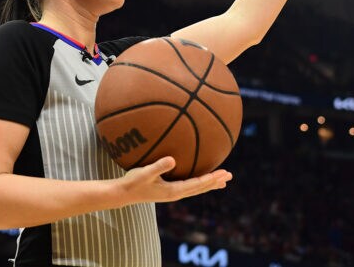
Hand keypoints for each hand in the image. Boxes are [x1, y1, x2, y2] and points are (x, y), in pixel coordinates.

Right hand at [116, 156, 232, 203]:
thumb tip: (172, 159)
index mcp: (174, 191)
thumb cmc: (132, 182)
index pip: (198, 184)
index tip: (224, 173)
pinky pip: (189, 187)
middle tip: (230, 175)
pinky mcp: (168, 191)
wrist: (123, 194)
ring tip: (221, 181)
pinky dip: (199, 183)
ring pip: (196, 189)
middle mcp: (176, 194)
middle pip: (201, 188)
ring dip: (209, 184)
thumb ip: (158, 166)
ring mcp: (172, 193)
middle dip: (215, 182)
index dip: (211, 178)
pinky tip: (199, 179)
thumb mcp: (144, 173)